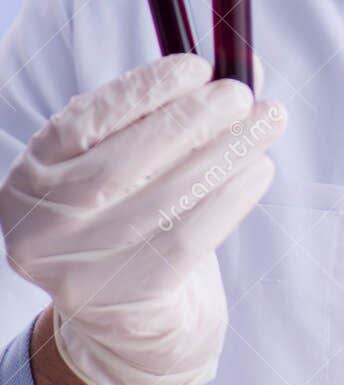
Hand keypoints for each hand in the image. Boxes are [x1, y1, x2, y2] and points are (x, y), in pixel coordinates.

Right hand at [0, 55, 285, 384]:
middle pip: (124, 163)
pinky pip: (189, 238)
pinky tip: (259, 168)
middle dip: (192, 120)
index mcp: (32, 176)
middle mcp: (43, 224)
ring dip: (226, 152)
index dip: (143, 90)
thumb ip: (172, 112)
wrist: (126, 318)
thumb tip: (244, 66)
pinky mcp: (127, 298)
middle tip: (243, 95)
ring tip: (269, 120)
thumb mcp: (131, 163)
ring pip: (164, 199)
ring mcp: (80, 268)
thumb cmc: (131, 217)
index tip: (198, 67)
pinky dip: (231, 197)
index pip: (84, 121)